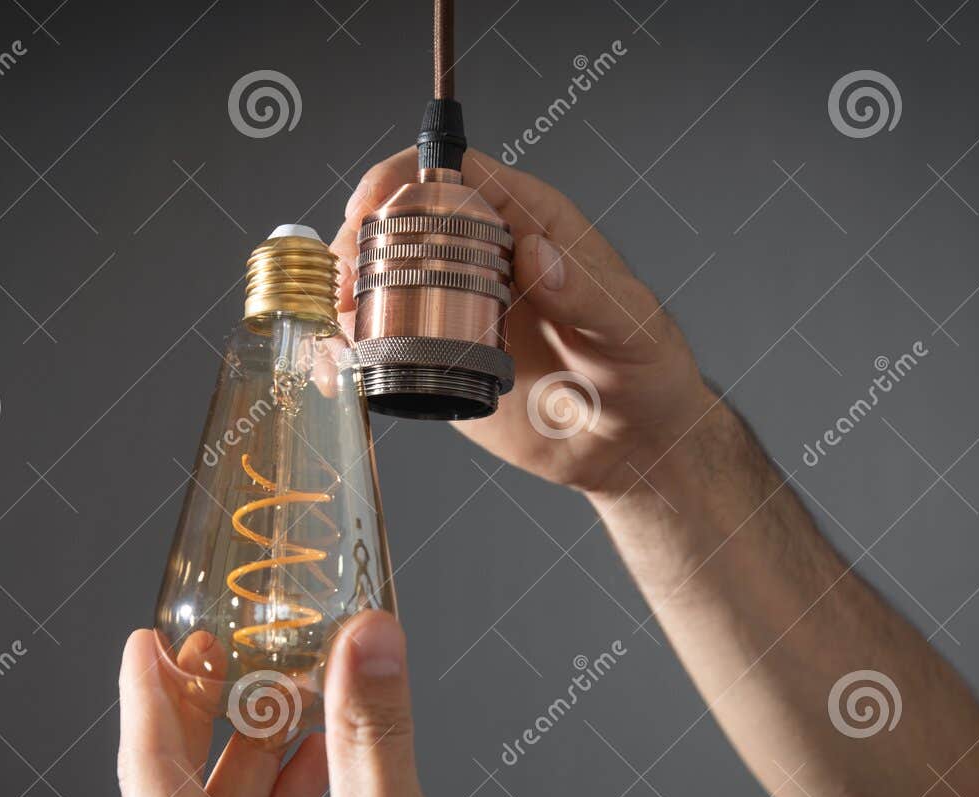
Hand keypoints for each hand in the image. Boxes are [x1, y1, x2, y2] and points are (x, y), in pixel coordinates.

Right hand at [331, 147, 719, 497]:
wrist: (629, 443)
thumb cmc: (644, 371)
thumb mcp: (626, 327)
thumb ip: (586, 291)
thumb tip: (536, 252)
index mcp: (529, 223)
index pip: (455, 171)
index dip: (404, 177)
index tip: (372, 206)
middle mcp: (482, 257)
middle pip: (399, 221)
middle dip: (356, 240)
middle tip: (343, 284)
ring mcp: (453, 306)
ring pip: (378, 279)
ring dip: (341, 296)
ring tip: (334, 333)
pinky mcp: (438, 357)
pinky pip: (382, 341)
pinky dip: (348, 351)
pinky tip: (335, 371)